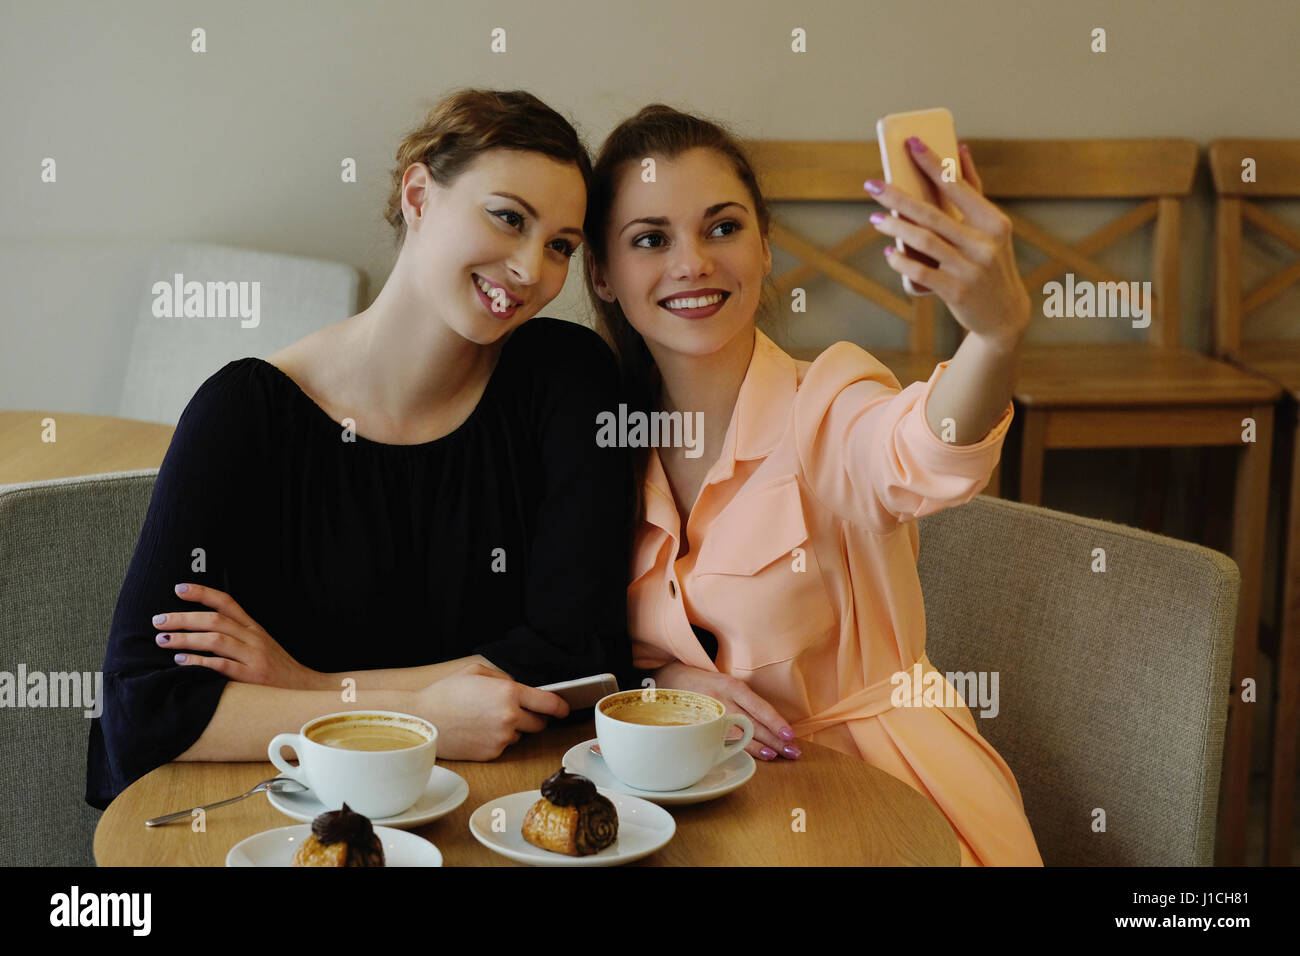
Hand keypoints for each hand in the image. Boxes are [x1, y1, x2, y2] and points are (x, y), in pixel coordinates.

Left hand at [155, 582, 325, 689]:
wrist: (303, 690)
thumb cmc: (277, 670)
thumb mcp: (261, 645)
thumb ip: (238, 636)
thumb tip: (202, 629)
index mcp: (253, 628)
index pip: (227, 603)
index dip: (203, 593)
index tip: (179, 588)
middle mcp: (253, 638)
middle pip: (215, 619)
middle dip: (183, 618)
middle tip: (158, 620)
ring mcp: (254, 657)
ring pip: (216, 639)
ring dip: (186, 638)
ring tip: (163, 639)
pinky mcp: (252, 677)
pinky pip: (222, 666)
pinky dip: (199, 662)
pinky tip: (181, 662)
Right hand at [411, 662, 569, 760]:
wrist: (422, 720)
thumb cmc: (446, 693)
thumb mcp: (477, 672)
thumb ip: (504, 679)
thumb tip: (521, 689)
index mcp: (509, 693)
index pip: (549, 704)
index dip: (560, 707)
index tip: (564, 709)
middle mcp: (509, 717)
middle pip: (539, 723)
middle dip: (533, 716)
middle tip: (515, 710)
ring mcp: (501, 738)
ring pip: (521, 735)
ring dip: (513, 728)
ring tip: (486, 719)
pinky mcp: (492, 754)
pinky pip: (505, 746)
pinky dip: (498, 739)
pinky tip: (479, 731)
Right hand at [652, 661, 798, 760]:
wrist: (666, 678)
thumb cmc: (703, 683)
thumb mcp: (724, 683)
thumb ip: (744, 700)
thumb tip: (773, 724)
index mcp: (730, 685)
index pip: (758, 706)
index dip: (775, 722)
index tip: (790, 735)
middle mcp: (720, 699)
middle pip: (752, 724)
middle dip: (775, 740)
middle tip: (793, 752)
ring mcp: (706, 715)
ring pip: (737, 736)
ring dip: (759, 748)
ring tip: (776, 756)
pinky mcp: (696, 727)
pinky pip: (718, 742)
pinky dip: (737, 750)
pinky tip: (747, 756)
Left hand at [866, 138, 1029, 350]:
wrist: (1004, 314)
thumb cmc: (990, 262)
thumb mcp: (990, 228)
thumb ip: (973, 190)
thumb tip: (960, 147)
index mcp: (993, 221)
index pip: (958, 186)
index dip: (933, 164)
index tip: (910, 143)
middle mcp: (985, 243)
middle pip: (933, 214)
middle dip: (899, 197)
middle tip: (872, 185)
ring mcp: (971, 269)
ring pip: (925, 242)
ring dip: (895, 228)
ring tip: (875, 218)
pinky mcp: (957, 292)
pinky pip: (922, 273)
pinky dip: (902, 261)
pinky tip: (889, 253)